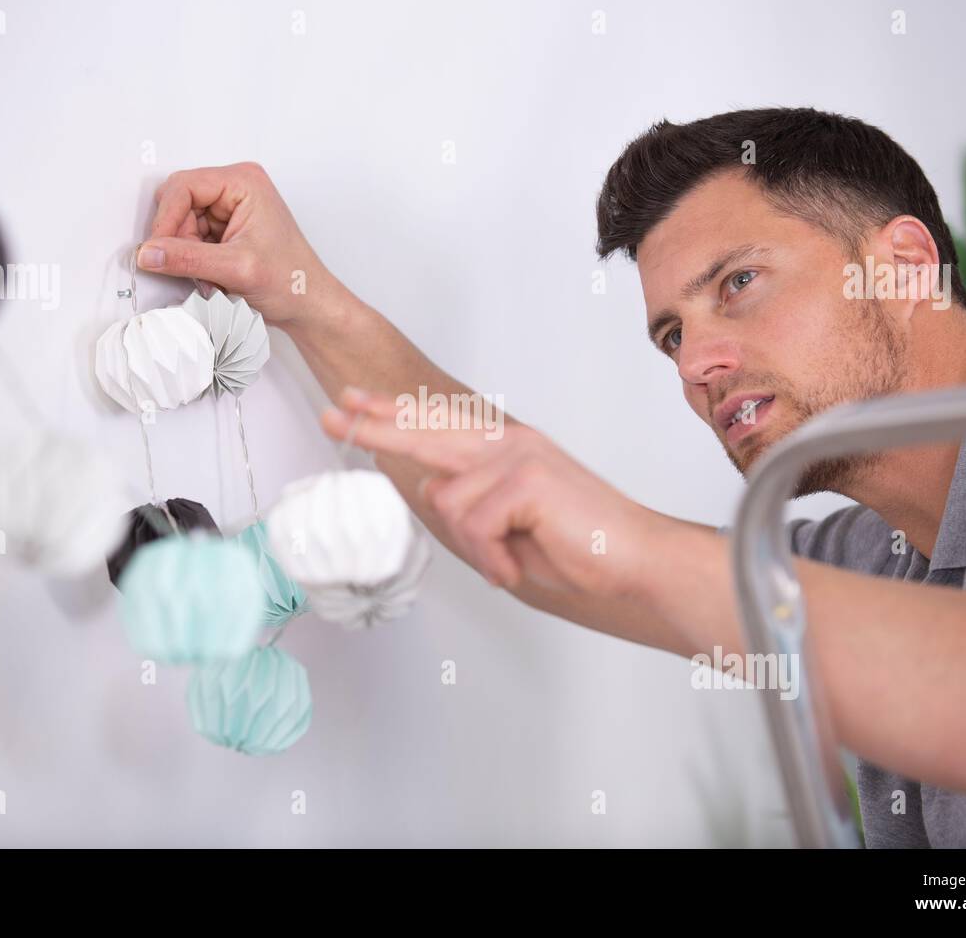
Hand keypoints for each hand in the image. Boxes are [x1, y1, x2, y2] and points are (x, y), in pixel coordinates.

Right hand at [138, 162, 334, 323]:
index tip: (155, 249)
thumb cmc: (292, 281)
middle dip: (178, 239)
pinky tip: (215, 277)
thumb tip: (148, 253)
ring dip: (188, 255)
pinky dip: (195, 262)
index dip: (166, 218)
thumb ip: (188, 259)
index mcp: (244, 182)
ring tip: (213, 278)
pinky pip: (191, 241)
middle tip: (192, 267)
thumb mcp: (236, 269)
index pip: (184, 186)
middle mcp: (235, 189)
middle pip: (179, 204)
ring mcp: (230, 210)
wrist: (309, 305)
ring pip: (181, 226)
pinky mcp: (225, 230)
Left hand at [320, 388, 665, 601]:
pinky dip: (491, 558)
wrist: (634, 560)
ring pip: (449, 503)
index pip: (439, 421)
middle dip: (374, 426)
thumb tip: (426, 489)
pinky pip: (474, 525)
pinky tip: (516, 565)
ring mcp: (517, 455)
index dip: (393, 411)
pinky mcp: (525, 479)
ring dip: (475, 549)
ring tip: (509, 561)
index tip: (353, 401)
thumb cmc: (578, 546)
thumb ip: (469, 501)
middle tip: (331, 415)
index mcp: (506, 447)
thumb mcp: (508, 524)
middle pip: (425, 430)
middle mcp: (509, 441)